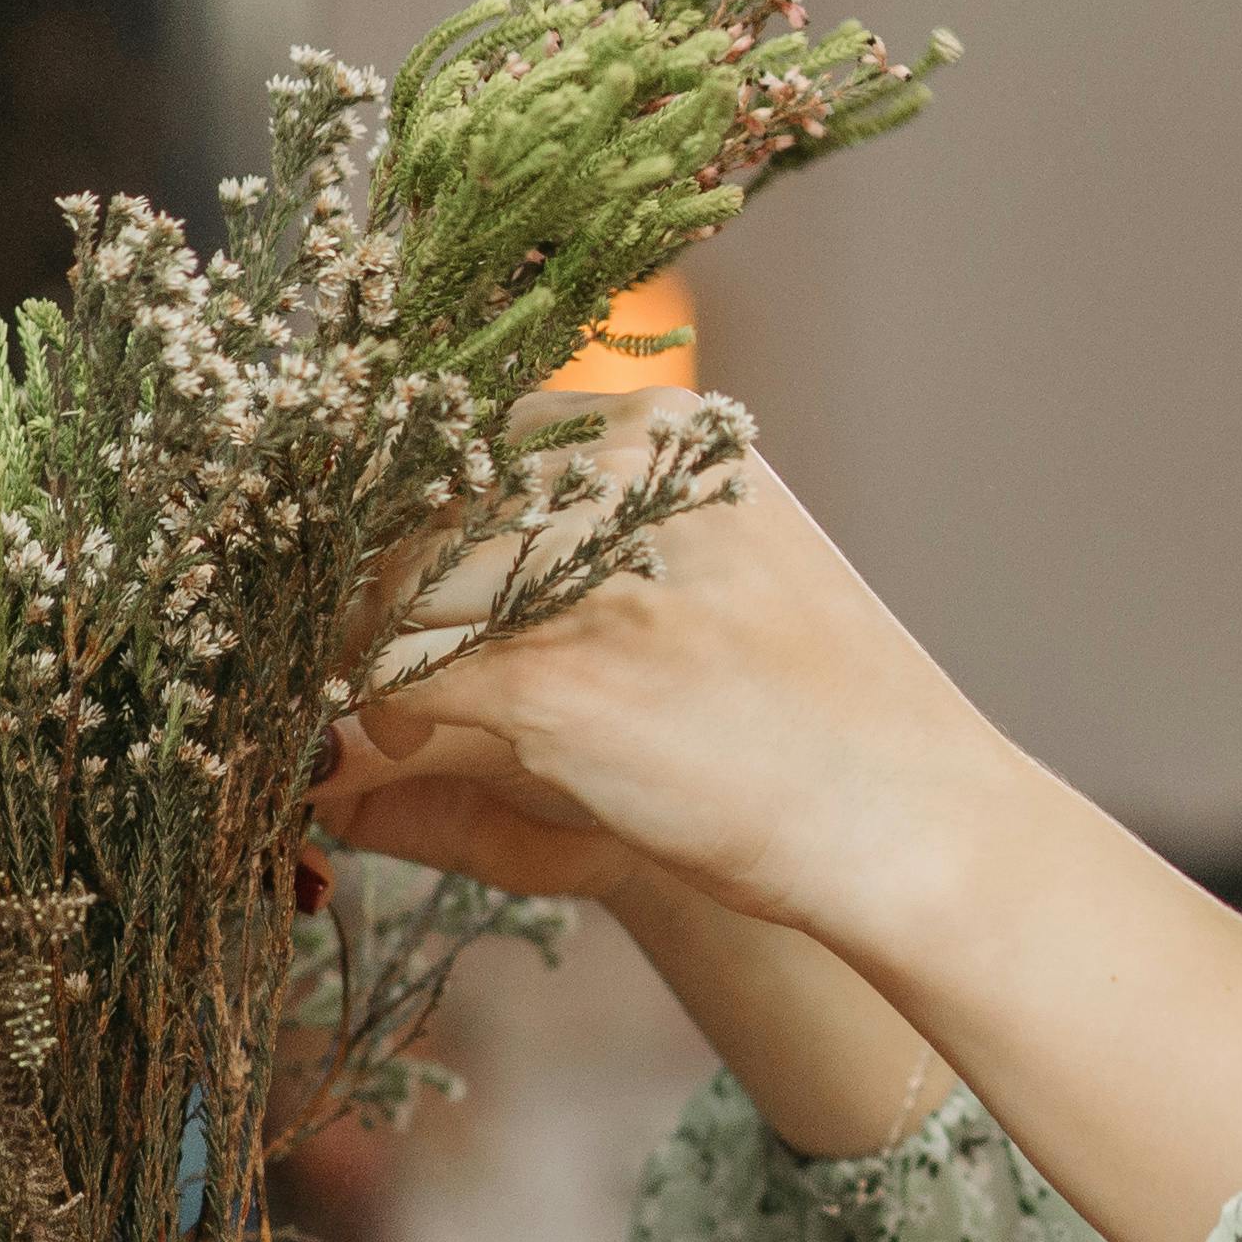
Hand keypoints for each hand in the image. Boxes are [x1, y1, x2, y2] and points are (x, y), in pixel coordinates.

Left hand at [318, 401, 1017, 952]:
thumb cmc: (807, 717)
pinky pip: (396, 671)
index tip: (368, 559)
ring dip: (353, 639)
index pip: (470, 426)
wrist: (903, 816)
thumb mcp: (708, 587)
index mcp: (666, 431)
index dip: (402, 498)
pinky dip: (375, 710)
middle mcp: (623, 476)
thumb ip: (579, 560)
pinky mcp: (554, 680)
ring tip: (370, 698)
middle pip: (414, 492)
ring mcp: (585, 573)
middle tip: (339, 640)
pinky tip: (408, 743)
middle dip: (360, 570)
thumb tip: (416, 571)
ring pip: (389, 577)